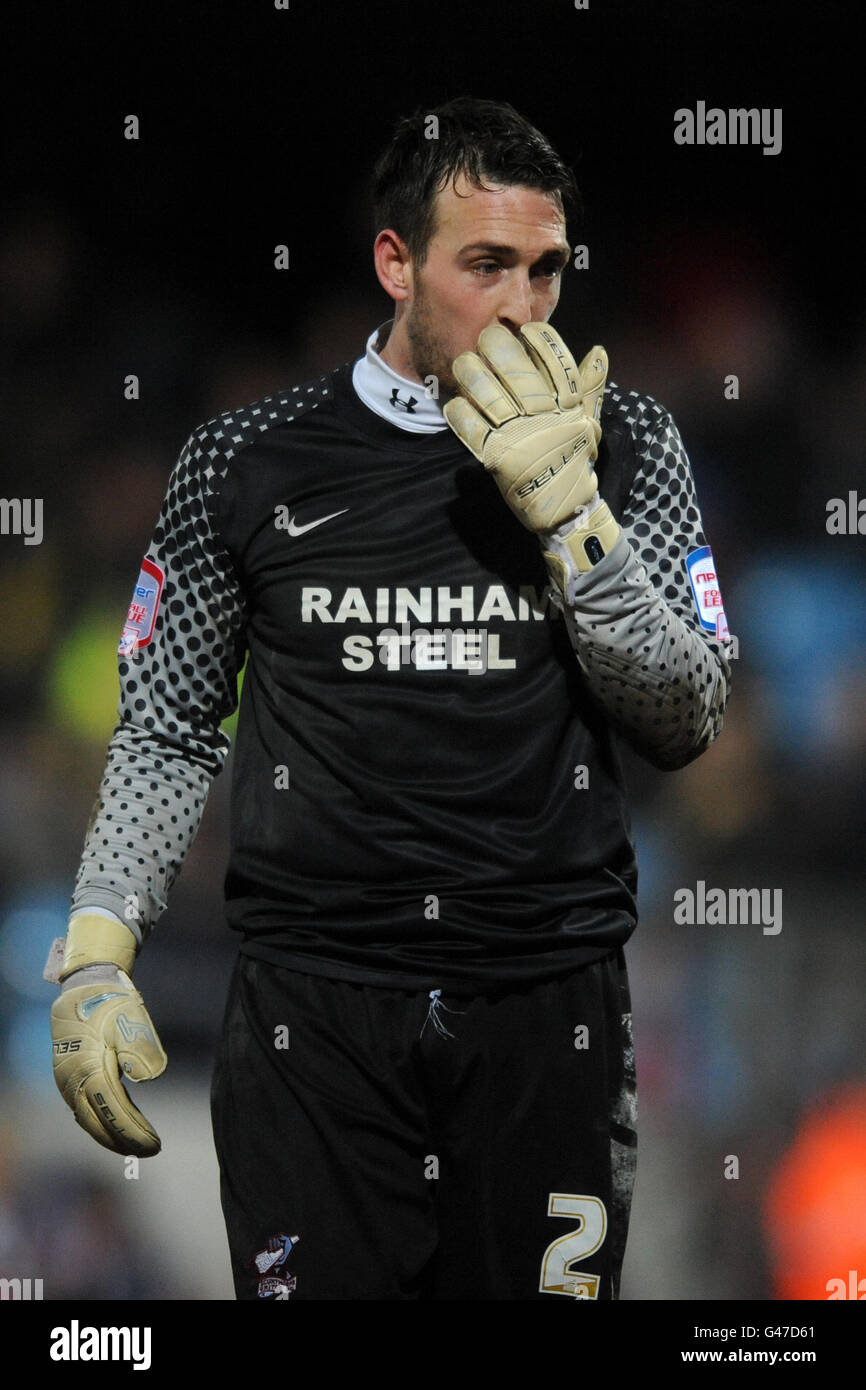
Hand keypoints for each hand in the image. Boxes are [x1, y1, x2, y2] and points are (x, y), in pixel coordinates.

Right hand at [50, 914, 166, 1157]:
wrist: (84, 987)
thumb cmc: (111, 1003)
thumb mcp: (131, 1018)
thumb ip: (141, 1048)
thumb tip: (147, 1079)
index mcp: (88, 1068)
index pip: (113, 1111)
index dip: (133, 1131)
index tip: (155, 1145)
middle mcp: (72, 1080)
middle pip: (97, 1123)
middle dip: (123, 1141)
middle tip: (150, 1152)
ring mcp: (66, 1081)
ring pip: (87, 1119)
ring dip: (110, 1135)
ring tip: (136, 1147)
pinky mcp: (68, 1078)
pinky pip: (84, 1108)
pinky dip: (100, 1122)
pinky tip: (116, 1128)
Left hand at [444, 322, 607, 531]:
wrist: (567, 510)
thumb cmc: (575, 460)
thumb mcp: (589, 422)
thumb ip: (590, 387)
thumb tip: (599, 351)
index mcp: (568, 407)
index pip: (556, 363)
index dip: (540, 340)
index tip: (526, 329)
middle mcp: (545, 418)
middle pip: (518, 374)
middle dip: (498, 348)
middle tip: (485, 336)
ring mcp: (520, 437)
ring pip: (491, 397)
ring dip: (472, 376)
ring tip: (463, 362)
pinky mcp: (498, 458)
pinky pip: (474, 431)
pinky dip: (461, 416)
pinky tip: (453, 404)